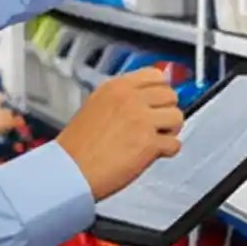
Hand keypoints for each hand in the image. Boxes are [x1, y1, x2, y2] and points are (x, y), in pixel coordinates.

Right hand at [57, 67, 184, 200]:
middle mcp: (130, 99)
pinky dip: (165, 152)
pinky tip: (148, 155)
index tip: (155, 103)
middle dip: (165, 111)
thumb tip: (150, 97)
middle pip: (170, 95)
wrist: (69, 170)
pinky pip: (175, 144)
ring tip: (150, 140)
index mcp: (115, 87)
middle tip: (153, 126)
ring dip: (169, 131)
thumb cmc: (77, 145)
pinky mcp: (149, 143)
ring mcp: (141, 120)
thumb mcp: (96, 106)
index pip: (155, 75)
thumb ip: (123, 99)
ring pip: (177, 117)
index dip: (159, 91)